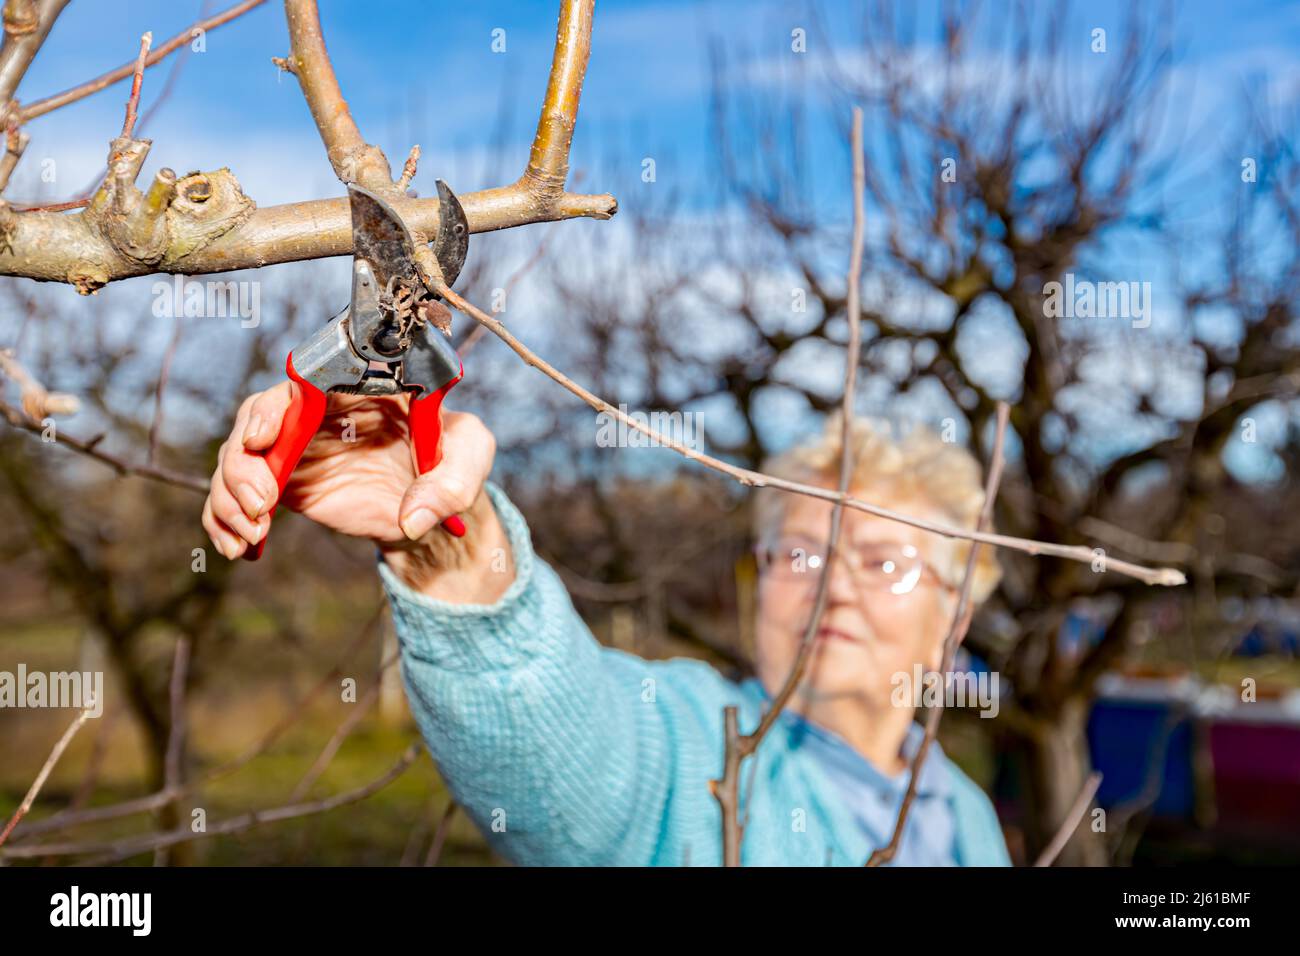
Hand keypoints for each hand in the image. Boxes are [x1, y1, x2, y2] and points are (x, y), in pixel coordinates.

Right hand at [203, 383, 496, 564]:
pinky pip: (238, 495)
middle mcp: (316, 411)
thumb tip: (415, 519)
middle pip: (256, 417)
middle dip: (243, 459)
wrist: (435, 500)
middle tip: (261, 503)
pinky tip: (238, 550)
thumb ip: (452, 481)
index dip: (275, 406)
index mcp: (357, 386)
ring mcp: (295, 447)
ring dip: (229, 495)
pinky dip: (225, 520)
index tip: (263, 437)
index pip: (305, 381)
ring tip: (251, 534)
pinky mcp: (284, 483)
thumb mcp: (471, 457)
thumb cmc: (453, 459)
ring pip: (238, 457)